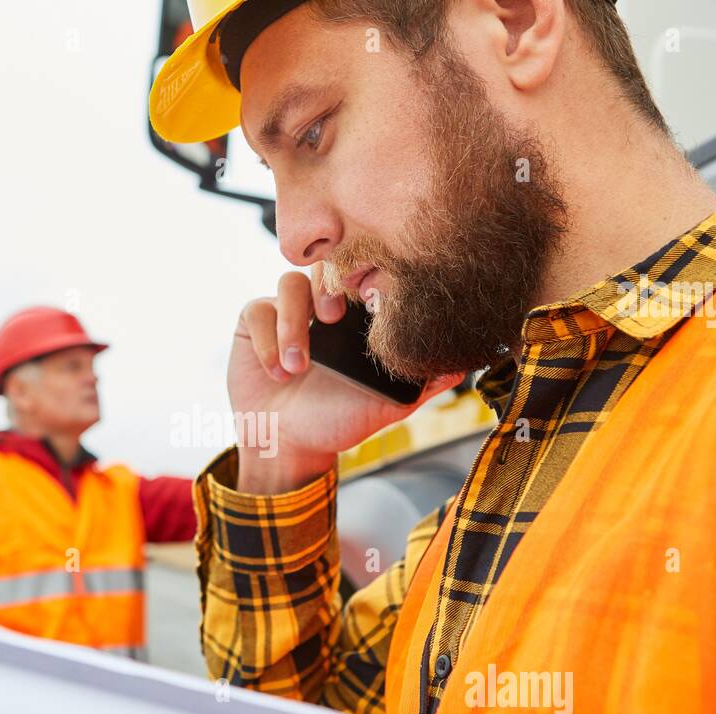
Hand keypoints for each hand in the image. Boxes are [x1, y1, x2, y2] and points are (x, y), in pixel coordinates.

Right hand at [229, 265, 461, 492]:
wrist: (285, 444)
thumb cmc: (336, 422)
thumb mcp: (385, 407)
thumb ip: (422, 386)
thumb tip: (460, 366)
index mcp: (355, 319)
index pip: (363, 277)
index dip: (366, 279)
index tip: (369, 301)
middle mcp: (322, 307)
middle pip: (325, 266)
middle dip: (328, 286)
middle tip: (330, 318)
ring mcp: (288, 311)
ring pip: (289, 284)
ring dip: (293, 324)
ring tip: (298, 367)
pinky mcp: (255, 322)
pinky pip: (257, 309)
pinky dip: (269, 340)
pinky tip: (277, 373)